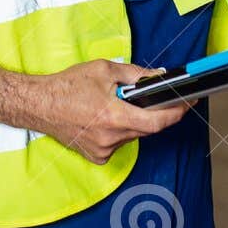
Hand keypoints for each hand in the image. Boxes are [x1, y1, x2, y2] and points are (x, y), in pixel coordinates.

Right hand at [22, 59, 187, 164]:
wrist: (39, 105)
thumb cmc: (68, 85)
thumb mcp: (104, 70)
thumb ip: (136, 74)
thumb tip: (159, 76)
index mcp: (114, 116)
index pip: (157, 122)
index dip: (176, 113)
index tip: (188, 103)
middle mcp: (111, 138)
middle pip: (147, 128)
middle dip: (151, 112)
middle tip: (146, 96)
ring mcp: (104, 150)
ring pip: (133, 135)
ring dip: (132, 120)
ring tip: (114, 104)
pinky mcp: (97, 157)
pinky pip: (119, 143)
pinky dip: (119, 130)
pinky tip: (104, 118)